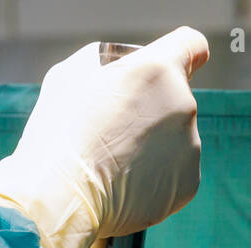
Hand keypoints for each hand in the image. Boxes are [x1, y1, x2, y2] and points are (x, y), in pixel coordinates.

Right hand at [0, 27, 208, 247]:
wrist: (60, 199)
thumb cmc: (58, 135)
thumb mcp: (70, 76)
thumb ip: (106, 65)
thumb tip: (118, 72)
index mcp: (158, 69)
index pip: (193, 45)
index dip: (184, 53)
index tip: (175, 65)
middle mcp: (184, 105)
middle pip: (177, 98)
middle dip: (152, 108)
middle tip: (114, 130)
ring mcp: (190, 147)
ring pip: (175, 138)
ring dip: (153, 146)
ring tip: (115, 164)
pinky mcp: (188, 184)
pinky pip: (175, 173)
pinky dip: (156, 178)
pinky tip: (126, 185)